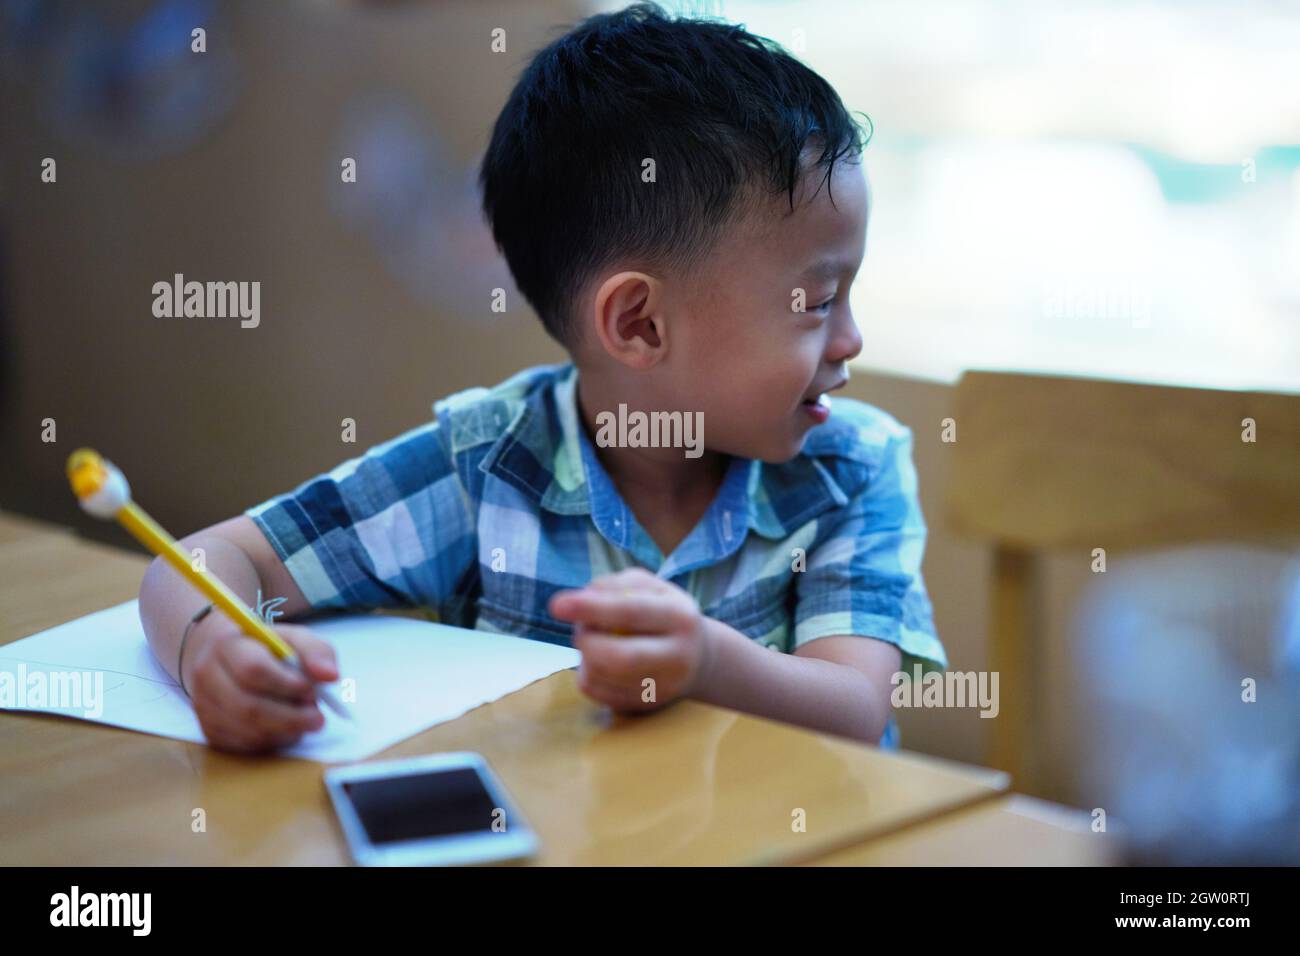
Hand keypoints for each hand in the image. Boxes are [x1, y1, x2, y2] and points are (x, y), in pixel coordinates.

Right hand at [184, 616, 338, 753]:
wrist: (227, 659)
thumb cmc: (266, 648)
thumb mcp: (293, 638)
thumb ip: (316, 652)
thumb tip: (331, 676)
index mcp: (227, 645)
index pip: (252, 669)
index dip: (286, 685)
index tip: (312, 691)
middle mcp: (207, 675)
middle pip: (248, 706)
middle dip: (290, 716)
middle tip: (318, 718)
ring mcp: (203, 705)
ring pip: (246, 729)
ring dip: (284, 731)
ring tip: (306, 721)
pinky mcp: (209, 730)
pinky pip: (243, 744)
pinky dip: (272, 741)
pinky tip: (287, 730)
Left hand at [549, 568, 712, 712]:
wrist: (697, 658)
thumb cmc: (663, 612)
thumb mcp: (649, 586)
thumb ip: (614, 585)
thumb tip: (581, 598)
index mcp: (680, 618)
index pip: (631, 612)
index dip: (592, 608)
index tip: (557, 604)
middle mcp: (678, 657)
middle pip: (619, 657)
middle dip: (586, 640)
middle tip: (580, 630)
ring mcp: (663, 689)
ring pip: (602, 676)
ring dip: (585, 655)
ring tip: (597, 641)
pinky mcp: (644, 708)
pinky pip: (597, 692)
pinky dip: (588, 672)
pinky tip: (602, 662)